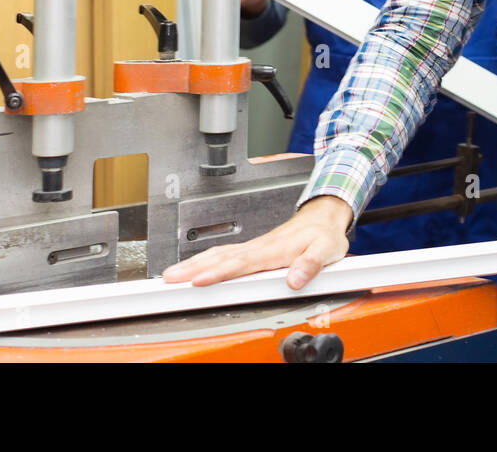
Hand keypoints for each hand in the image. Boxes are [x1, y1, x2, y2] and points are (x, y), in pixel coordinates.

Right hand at [162, 195, 352, 288]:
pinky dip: (205, 260)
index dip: (220, 272)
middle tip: (170, 278)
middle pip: (221, 258)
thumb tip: (294, 280)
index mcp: (275, 250)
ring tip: (171, 275)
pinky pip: (224, 254)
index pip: (242, 263)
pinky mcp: (253, 250)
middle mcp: (260, 247)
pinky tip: (194, 267)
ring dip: (194, 263)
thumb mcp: (326, 250)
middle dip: (193, 268)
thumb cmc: (323, 235)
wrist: (324, 217)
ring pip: (219, 254)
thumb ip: (309, 265)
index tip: (200, 280)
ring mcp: (254, 247)